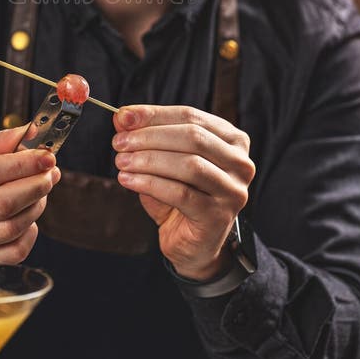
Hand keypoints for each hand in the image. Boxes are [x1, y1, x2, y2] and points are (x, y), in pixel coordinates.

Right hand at [0, 126, 59, 268]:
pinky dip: (30, 232)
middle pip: (1, 204)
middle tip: (51, 172)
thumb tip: (28, 132)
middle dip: (34, 185)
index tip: (46, 155)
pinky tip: (28, 216)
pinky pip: (12, 253)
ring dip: (36, 206)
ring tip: (41, 188)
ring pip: (10, 229)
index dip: (22, 163)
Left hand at [112, 105, 254, 279]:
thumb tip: (122, 117)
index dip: (154, 114)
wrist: (191, 244)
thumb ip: (146, 136)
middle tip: (119, 142)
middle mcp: (240, 163)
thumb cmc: (179, 195)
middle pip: (192, 137)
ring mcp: (232, 190)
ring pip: (189, 164)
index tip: (123, 117)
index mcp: (232, 140)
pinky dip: (149, 183)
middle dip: (150, 136)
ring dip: (149, 159)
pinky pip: (181, 193)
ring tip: (121, 161)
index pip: (190, 116)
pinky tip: (127, 180)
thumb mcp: (162, 159)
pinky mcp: (219, 215)